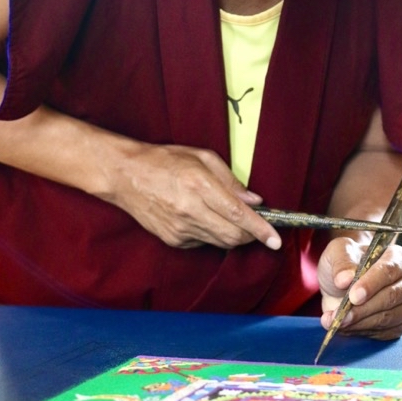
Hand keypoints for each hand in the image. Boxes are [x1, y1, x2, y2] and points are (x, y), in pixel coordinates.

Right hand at [99, 140, 281, 250]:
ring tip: (230, 218)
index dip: (261, 229)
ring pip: (220, 242)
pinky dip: (212, 234)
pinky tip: (205, 218)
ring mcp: (180, 229)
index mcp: (199, 185)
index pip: (238, 214)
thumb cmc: (164, 160)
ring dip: (233, 235)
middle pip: (233, 236)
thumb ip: (231, 180)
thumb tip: (254, 200)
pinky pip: (203, 242)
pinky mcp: (173, 240)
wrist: (125, 176)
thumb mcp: (201, 158)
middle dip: (251, 235)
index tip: (276, 239)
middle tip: (259, 227)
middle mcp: (190, 210)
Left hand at [317, 235, 401, 339]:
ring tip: (335, 321)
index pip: (389, 270)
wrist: (343, 283)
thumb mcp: (338, 252)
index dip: (371, 284)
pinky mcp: (400, 325)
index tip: (353, 296)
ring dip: (358, 322)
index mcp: (401, 258)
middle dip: (363, 308)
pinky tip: (345, 327)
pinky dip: (361, 331)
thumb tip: (344, 279)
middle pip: (390, 297)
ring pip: (386, 318)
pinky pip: (383, 332)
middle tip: (340, 315)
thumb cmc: (346, 263)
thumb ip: (342, 262)